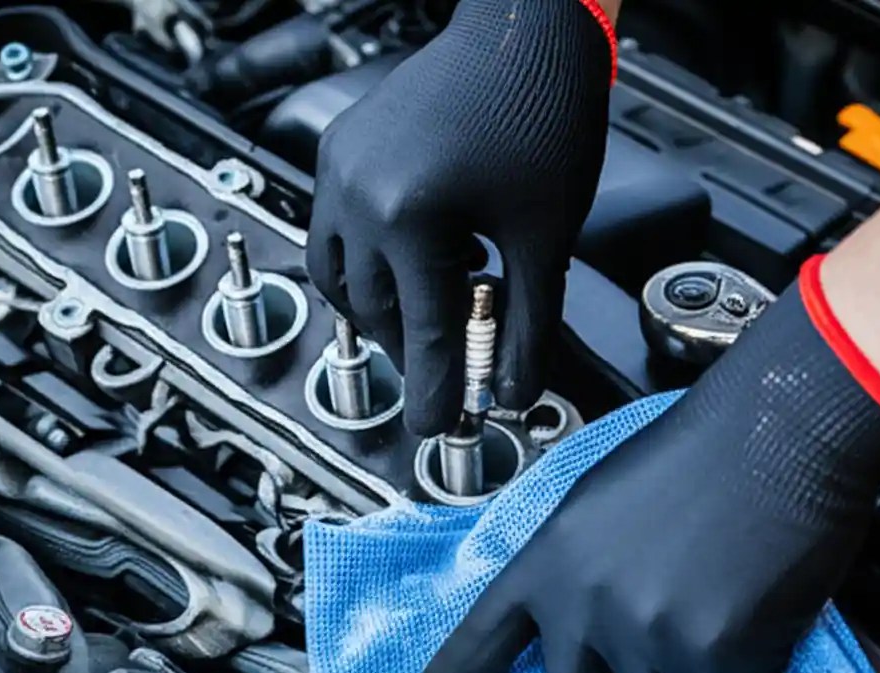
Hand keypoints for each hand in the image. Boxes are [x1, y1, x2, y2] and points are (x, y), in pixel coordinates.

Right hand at [306, 0, 614, 434]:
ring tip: (432, 313)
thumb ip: (530, 325)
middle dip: (413, 345)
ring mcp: (340, 167)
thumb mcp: (545, 236)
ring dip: (381, 307)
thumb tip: (518, 388)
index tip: (437, 425)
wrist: (526, 31)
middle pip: (375, 310)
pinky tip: (417, 258)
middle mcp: (358, 192)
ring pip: (340, 275)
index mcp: (409, 216)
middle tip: (453, 363)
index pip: (420, 331)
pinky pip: (333, 228)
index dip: (434, 387)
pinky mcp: (340, 148)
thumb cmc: (541, 113)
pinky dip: (369, 260)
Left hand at [419, 282, 879, 672]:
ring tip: (713, 587)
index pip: (492, 627)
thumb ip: (585, 564)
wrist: (780, 430)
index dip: (464, 670)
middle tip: (665, 600)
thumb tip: (592, 621)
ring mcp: (645, 634)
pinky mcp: (709, 658)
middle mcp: (585, 600)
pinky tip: (751, 597)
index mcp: (555, 553)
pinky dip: (742, 657)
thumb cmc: (708, 451)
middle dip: (616, 659)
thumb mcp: (610, 498)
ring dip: (681, 661)